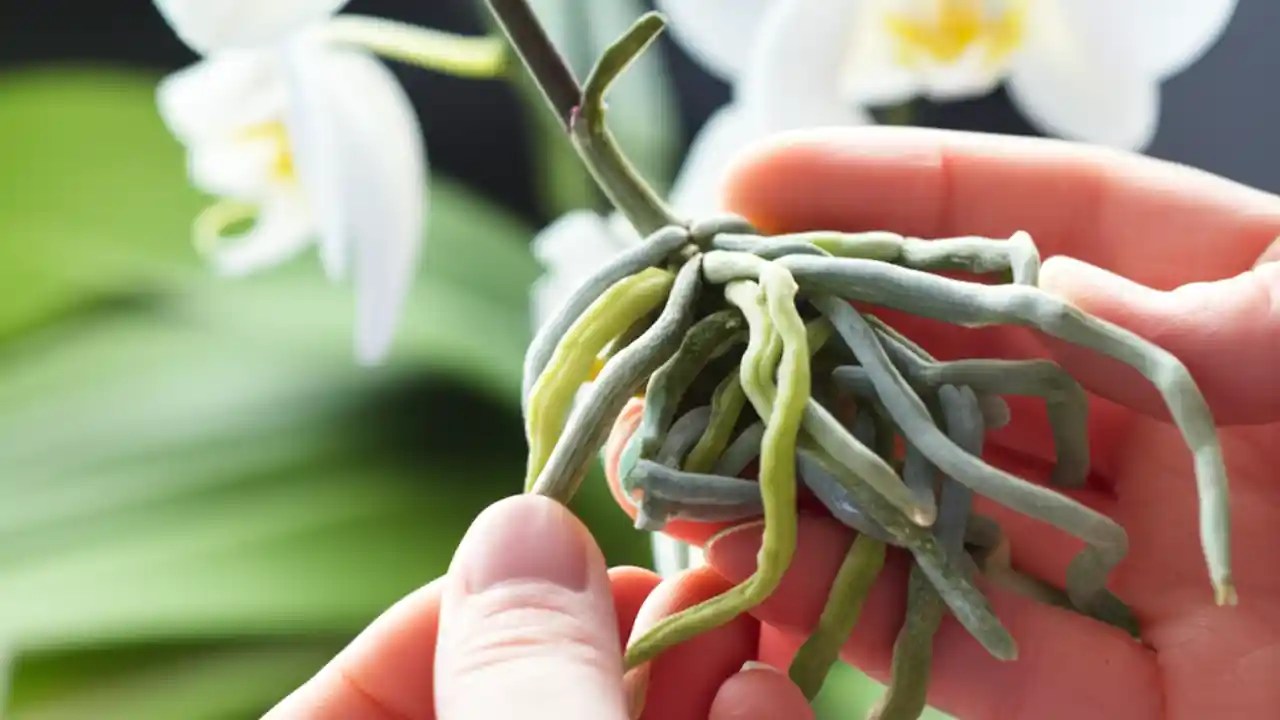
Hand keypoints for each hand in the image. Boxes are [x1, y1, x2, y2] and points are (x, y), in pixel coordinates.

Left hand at [265, 494, 814, 718]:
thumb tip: (519, 528)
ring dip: (689, 671)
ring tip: (738, 620)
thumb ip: (525, 679)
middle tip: (679, 572)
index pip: (346, 706)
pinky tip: (766, 697)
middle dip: (606, 633)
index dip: (445, 621)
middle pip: (513, 703)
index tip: (546, 559)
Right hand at [604, 127, 1279, 718]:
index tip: (757, 180)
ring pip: (929, 513)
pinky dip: (852, 610)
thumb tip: (1039, 282)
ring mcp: (1127, 575)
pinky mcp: (1113, 711)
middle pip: (951, 371)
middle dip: (809, 343)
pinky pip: (961, 651)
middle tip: (683, 327)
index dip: (893, 192)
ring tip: (676, 452)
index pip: (1034, 228)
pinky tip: (752, 563)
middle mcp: (1159, 438)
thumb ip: (1235, 302)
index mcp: (1233, 320)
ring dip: (796, 484)